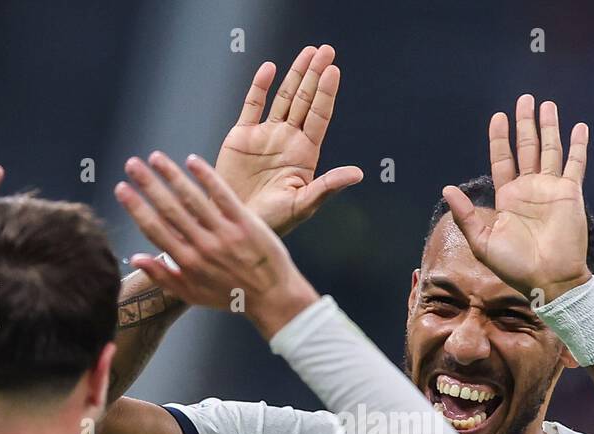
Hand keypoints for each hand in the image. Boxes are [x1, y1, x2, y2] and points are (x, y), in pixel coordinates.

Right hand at [115, 153, 317, 337]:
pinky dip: (206, 177)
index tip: (121, 188)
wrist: (272, 296)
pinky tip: (191, 161)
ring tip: (155, 158)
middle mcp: (203, 246)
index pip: (154, 229)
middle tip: (131, 165)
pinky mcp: (245, 223)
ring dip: (171, 175)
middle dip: (147, 185)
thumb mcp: (192, 294)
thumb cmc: (230, 296)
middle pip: (168, 209)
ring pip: (192, 198)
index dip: (135, 207)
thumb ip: (162, 277)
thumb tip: (134, 258)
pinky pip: (222, 195)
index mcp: (187, 262)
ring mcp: (224, 233)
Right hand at [215, 44, 361, 235]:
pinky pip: (252, 105)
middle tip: (326, 50)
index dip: (326, 93)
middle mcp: (288, 140)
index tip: (333, 70)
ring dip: (296, 75)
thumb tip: (358, 173)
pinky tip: (270, 69)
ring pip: (284, 98)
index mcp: (305, 154)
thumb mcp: (303, 204)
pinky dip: (260, 86)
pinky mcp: (242, 136)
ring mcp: (266, 136)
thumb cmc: (272, 222)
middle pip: (306, 100)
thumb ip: (328, 186)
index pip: (319, 116)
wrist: (236, 223)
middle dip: (315, 75)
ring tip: (308, 52)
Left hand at [443, 95, 591, 301]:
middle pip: (526, 148)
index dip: (499, 139)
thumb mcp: (482, 242)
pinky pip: (575, 164)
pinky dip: (578, 146)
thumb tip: (447, 189)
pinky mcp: (570, 194)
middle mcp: (529, 189)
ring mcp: (551, 189)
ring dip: (549, 127)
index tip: (498, 117)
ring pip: (550, 150)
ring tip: (547, 104)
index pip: (502, 160)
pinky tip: (579, 127)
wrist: (548, 280)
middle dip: (524, 124)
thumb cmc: (514, 266)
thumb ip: (466, 215)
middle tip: (524, 99)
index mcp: (508, 198)